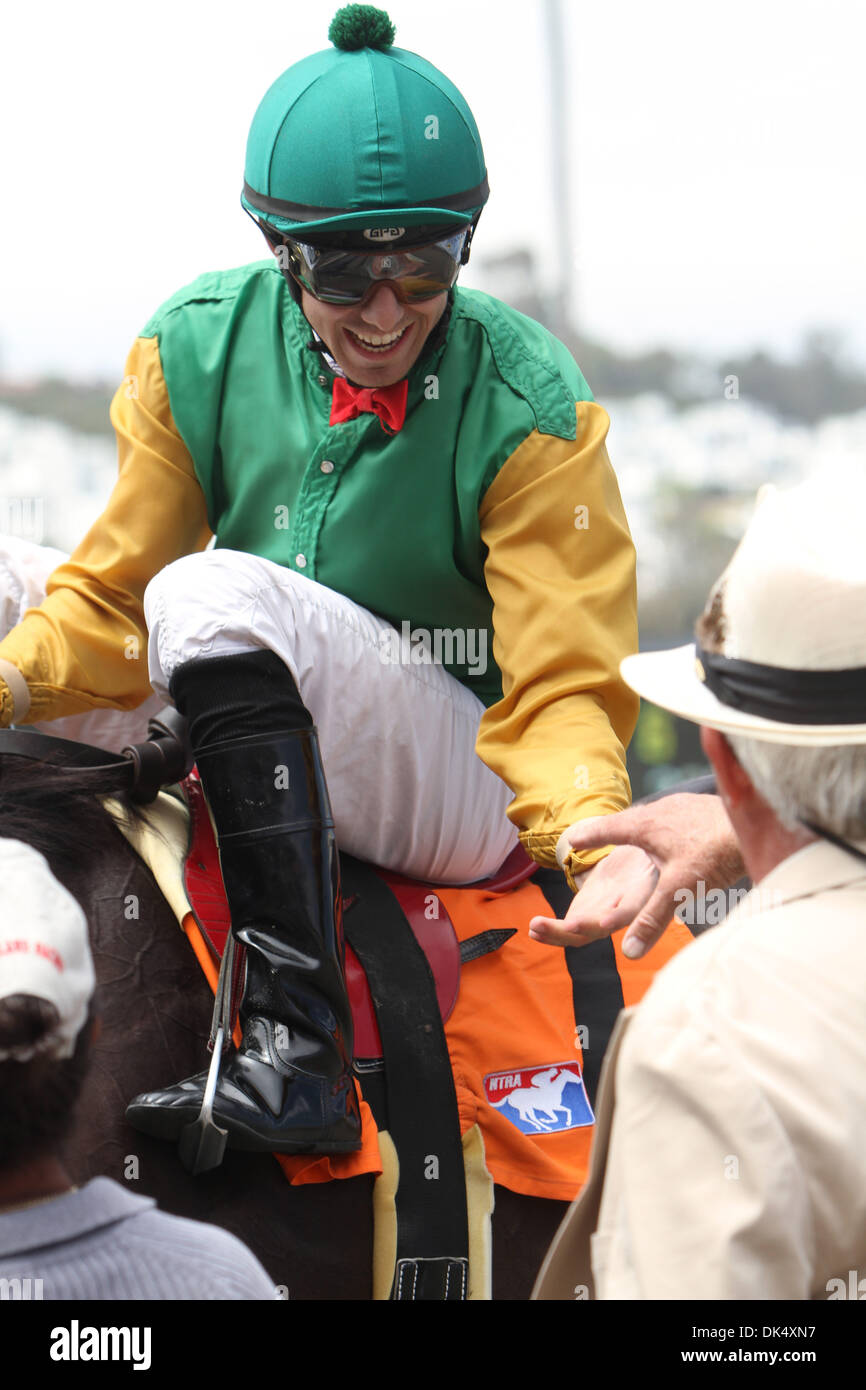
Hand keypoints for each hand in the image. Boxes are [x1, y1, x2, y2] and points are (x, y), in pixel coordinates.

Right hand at [528, 794, 744, 958]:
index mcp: (646, 825)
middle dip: (615, 830)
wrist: (758, 822)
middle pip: (630, 820)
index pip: (607, 830)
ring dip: (645, 827)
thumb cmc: (715, 854)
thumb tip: (630, 950)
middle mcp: (662, 809)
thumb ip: (652, 920)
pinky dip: (671, 827)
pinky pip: (678, 816)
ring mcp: (684, 805)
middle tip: (602, 835)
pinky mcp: (704, 807)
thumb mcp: (679, 891)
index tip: (571, 840)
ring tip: (642, 836)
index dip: (588, 836)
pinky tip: (682, 836)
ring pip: (656, 817)